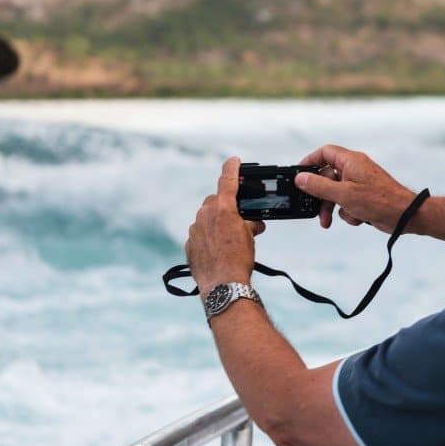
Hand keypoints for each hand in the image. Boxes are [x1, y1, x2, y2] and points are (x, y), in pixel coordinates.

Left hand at [186, 157, 265, 294]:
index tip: (233, 160)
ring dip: (215, 223)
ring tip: (228, 239)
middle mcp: (205, 214)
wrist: (223, 285)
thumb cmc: (239, 260)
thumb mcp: (250, 238)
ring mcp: (195, 229)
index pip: (227, 180)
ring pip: (205, 218)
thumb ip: (250, 225)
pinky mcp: (189, 244)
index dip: (232, 168)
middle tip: (237, 218)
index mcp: (223, 208)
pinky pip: (199, 234)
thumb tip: (255, 224)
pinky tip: (217, 250)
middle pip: (214, 201)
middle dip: (225, 206)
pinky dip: (207, 238)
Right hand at [296, 144, 418, 232]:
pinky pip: (347, 202)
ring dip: (332, 207)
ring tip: (328, 222)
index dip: (310, 161)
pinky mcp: (364, 197)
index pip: (324, 153)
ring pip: (336, 193)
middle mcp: (355, 169)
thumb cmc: (379, 201)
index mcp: (351, 161)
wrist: (404, 216)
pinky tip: (358, 217)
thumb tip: (301, 178)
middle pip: (327, 177)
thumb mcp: (343, 195)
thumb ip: (319, 186)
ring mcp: (360, 183)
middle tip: (314, 208)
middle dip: (320, 196)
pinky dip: (349, 212)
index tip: (299, 174)